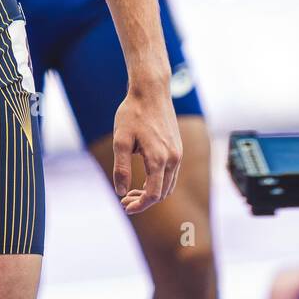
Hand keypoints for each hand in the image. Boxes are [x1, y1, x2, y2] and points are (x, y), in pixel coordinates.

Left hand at [112, 82, 181, 214]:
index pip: (153, 195)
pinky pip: (171, 174)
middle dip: (143, 201)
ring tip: (130, 192)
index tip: (125, 207)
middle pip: (162, 193)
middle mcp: (173, 159)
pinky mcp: (177, 148)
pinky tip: (143, 178)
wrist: (151, 90)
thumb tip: (120, 191)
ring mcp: (177, 154)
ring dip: (151, 192)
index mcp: (159, 159)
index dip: (139, 205)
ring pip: (168, 185)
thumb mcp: (120, 140)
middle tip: (124, 200)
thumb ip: (121, 168)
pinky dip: (158, 181)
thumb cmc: (133, 113)